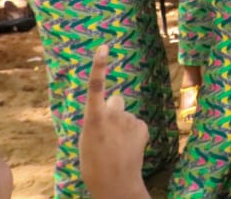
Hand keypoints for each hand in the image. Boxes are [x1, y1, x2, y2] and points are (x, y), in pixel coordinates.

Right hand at [80, 45, 149, 198]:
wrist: (115, 183)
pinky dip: (133, 132)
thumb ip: (98, 120)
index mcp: (93, 118)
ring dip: (123, 123)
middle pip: (115, 100)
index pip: (96, 87)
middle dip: (114, 109)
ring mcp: (129, 119)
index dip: (100, 66)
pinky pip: (136, 123)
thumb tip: (110, 109)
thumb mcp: (87, 139)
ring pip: (125, 114)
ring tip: (117, 145)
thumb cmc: (94, 164)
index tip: (104, 47)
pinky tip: (129, 147)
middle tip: (109, 131)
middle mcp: (112, 114)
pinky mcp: (142, 125)